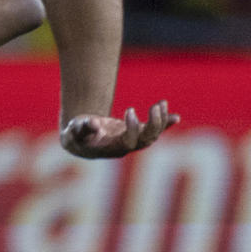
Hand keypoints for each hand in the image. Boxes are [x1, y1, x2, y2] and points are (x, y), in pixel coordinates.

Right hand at [61, 100, 177, 157]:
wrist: (81, 140)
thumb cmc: (76, 136)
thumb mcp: (74, 132)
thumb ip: (82, 128)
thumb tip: (94, 123)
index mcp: (112, 148)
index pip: (129, 141)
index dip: (133, 128)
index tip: (129, 110)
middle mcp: (126, 147)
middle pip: (146, 140)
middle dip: (154, 124)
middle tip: (155, 106)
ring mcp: (132, 141)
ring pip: (152, 135)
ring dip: (160, 121)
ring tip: (161, 103)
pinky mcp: (135, 134)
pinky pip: (154, 130)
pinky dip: (165, 124)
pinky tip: (176, 117)